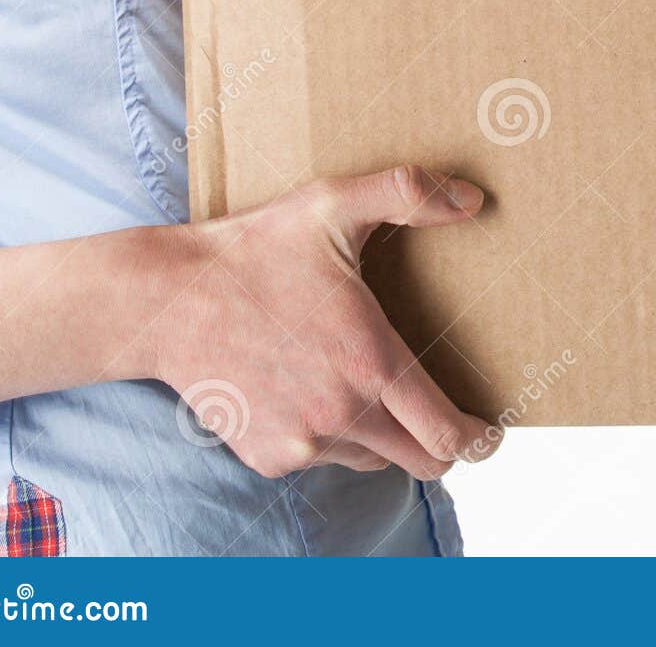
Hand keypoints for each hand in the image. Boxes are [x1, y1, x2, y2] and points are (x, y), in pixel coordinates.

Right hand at [155, 165, 500, 478]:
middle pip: (425, 461)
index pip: (447, 433)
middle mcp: (342, 414)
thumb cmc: (255, 248)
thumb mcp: (331, 203)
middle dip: (444, 444)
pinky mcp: (269, 456)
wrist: (166, 300)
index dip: (480, 439)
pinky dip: (334, 436)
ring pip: (375, 459)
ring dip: (384, 434)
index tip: (490, 431)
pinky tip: (314, 388)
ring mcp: (303, 443)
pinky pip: (326, 458)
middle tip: (444, 415)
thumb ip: (408, 193)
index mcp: (370, 362)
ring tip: (364, 383)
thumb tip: (473, 199)